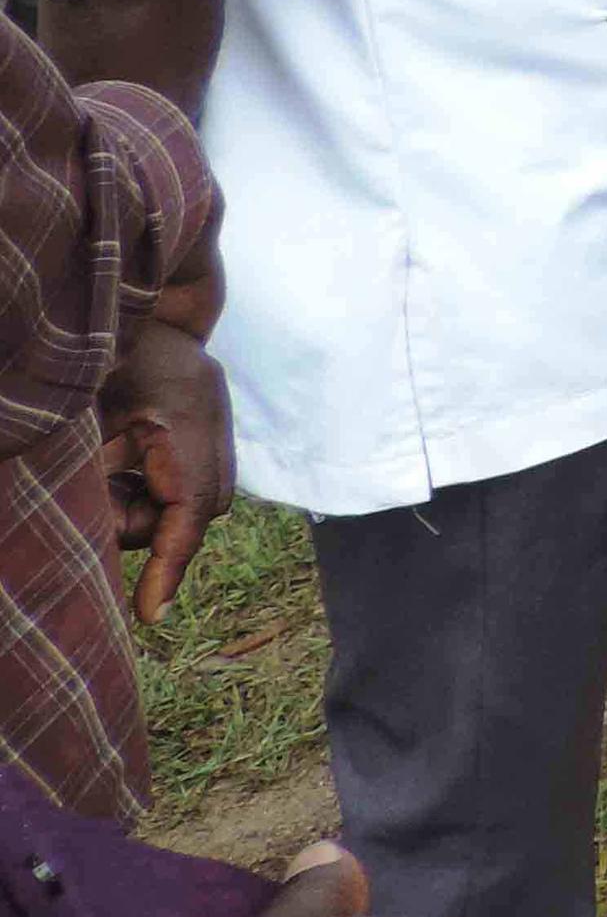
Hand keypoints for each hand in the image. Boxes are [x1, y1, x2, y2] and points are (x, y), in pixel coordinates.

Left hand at [100, 309, 232, 618]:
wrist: (136, 301)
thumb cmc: (97, 355)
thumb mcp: (83, 424)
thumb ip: (93, 482)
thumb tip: (98, 541)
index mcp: (185, 423)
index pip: (187, 512)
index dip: (169, 566)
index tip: (148, 615)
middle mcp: (210, 427)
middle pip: (191, 514)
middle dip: (145, 527)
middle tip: (95, 506)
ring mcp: (212, 424)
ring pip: (185, 501)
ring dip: (140, 502)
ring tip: (104, 461)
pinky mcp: (203, 425)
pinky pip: (179, 480)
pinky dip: (145, 484)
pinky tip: (120, 454)